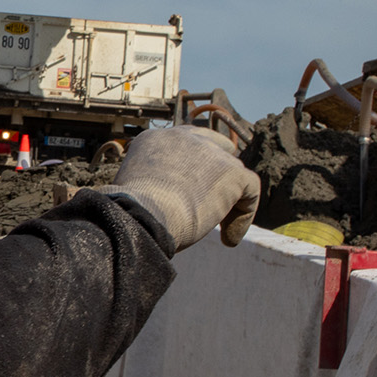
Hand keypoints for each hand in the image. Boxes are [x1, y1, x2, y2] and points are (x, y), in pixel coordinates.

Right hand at [95, 125, 262, 250]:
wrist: (140, 215)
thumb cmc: (127, 215)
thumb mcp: (131, 192)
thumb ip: (149, 187)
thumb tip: (156, 204)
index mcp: (154, 140)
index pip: (182, 145)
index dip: (190, 168)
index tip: (186, 195)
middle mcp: (182, 137)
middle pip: (213, 146)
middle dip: (215, 171)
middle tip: (211, 202)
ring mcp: (209, 152)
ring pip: (232, 171)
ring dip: (226, 200)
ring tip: (216, 231)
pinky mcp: (230, 171)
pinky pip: (250, 190)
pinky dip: (243, 215)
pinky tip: (228, 239)